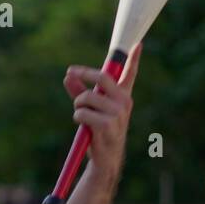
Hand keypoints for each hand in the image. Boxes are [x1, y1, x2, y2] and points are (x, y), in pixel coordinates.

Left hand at [64, 42, 140, 180]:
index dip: (133, 59)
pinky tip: (84, 127)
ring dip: (78, 105)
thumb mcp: (90, 108)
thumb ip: (79, 91)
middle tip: (70, 72)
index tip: (136, 45)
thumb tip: (68, 75)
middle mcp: (124, 102)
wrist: (106, 158)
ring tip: (81, 116)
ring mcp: (118, 113)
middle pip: (103, 77)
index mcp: (123, 96)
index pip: (129, 74)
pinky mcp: (108, 125)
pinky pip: (83, 112)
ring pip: (87, 97)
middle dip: (84, 73)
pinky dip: (79, 117)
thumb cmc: (98, 131)